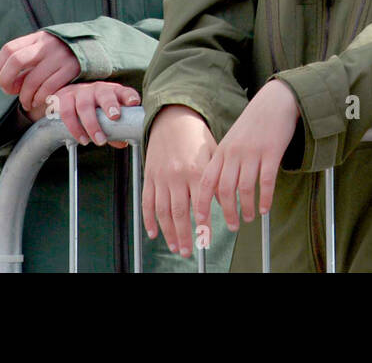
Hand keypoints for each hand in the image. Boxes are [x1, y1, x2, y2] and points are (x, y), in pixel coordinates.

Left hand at [0, 31, 81, 111]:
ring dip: (24, 97)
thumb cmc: (60, 53)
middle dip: (7, 80)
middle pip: (16, 61)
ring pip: (32, 80)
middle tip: (9, 91)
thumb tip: (0, 81)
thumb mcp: (44, 49)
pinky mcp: (71, 69)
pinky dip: (40, 98)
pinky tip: (38, 101)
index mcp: (37, 37)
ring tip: (26, 103)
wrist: (94, 47)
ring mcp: (59, 56)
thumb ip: (25, 60)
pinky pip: (48, 88)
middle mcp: (46, 45)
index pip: (9, 49)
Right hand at [29, 81, 138, 147]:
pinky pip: (66, 112)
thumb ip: (116, 128)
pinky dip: (73, 126)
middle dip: (110, 105)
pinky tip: (80, 138)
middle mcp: (97, 89)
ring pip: (84, 105)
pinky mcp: (64, 98)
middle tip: (115, 117)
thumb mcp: (108, 114)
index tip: (134, 103)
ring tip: (97, 141)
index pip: (124, 92)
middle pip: (104, 95)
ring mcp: (80, 92)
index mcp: (113, 92)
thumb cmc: (95, 106)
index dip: (129, 96)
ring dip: (91, 124)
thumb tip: (122, 142)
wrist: (70, 94)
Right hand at [142, 105, 216, 257]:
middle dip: (184, 235)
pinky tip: (154, 233)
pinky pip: (147, 202)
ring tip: (175, 247)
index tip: (206, 237)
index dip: (202, 223)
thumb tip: (224, 202)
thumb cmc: (196, 137)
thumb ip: (216, 178)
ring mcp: (161, 178)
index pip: (199, 203)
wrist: (172, 118)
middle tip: (188, 252)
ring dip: (168, 232)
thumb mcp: (213, 154)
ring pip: (162, 211)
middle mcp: (177, 176)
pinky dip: (148, 220)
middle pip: (179, 213)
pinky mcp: (149, 177)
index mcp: (195, 170)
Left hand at [195, 80, 297, 238]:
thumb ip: (224, 162)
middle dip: (227, 213)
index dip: (202, 203)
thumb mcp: (232, 140)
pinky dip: (265, 198)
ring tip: (249, 218)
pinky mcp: (271, 152)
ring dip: (246, 208)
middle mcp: (234, 153)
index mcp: (222, 151)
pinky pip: (266, 182)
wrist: (274, 101)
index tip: (201, 221)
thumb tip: (219, 192)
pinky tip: (266, 208)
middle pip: (224, 190)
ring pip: (244, 189)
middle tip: (233, 226)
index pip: (206, 182)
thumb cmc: (253, 123)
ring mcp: (252, 153)